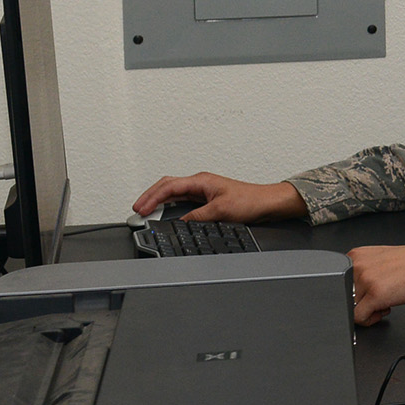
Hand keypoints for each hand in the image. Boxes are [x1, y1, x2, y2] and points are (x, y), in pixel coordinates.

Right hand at [132, 172, 305, 221]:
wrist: (268, 203)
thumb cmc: (251, 201)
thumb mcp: (220, 211)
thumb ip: (197, 217)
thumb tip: (179, 223)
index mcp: (201, 181)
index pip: (169, 187)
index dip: (151, 198)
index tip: (140, 209)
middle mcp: (200, 183)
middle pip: (167, 186)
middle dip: (149, 197)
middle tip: (136, 210)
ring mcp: (203, 191)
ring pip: (173, 192)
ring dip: (158, 200)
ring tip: (145, 211)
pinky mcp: (207, 199)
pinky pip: (182, 200)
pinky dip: (169, 205)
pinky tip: (165, 212)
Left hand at [346, 243, 404, 325]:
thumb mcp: (381, 259)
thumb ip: (364, 269)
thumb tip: (353, 289)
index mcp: (356, 255)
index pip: (340, 282)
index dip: (354, 291)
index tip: (366, 294)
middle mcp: (357, 265)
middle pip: (345, 296)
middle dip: (361, 301)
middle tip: (380, 297)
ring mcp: (365, 280)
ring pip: (350, 308)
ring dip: (367, 310)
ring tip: (385, 302)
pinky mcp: (375, 295)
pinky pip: (358, 318)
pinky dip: (370, 320)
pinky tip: (384, 310)